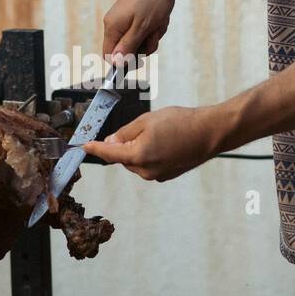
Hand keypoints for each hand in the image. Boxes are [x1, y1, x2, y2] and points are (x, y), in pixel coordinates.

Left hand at [83, 106, 218, 181]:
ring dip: (137, 149)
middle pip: (123, 158)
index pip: (109, 154)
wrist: (210, 133)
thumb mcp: (147, 120)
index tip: (84, 146)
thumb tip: (111, 142)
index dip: (94, 149)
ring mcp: (157, 175)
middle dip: (123, 145)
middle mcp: (146, 170)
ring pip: (136, 162)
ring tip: (158, 132)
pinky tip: (164, 141)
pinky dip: (149, 154)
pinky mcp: (167, 175)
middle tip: (138, 128)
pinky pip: (149, 165)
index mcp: (138, 156)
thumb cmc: (182, 123)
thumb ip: (125, 133)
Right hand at [101, 0, 176, 61]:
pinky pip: (143, 31)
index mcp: (112, 27)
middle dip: (144, 46)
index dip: (124, 62)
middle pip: (126, 50)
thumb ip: (128, 46)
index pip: (109, 56)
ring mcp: (124, 19)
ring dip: (151, 36)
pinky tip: (159, 18)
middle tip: (153, 34)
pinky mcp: (134, 16)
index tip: (141, 60)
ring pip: (138, 41)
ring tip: (158, 22)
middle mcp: (115, 24)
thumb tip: (115, 63)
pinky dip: (154, 28)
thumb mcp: (142, 27)